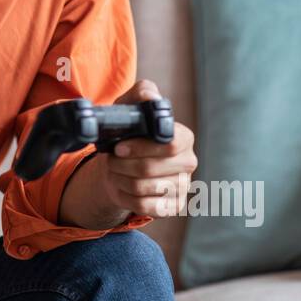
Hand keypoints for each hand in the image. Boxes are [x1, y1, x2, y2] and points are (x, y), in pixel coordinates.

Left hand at [99, 79, 196, 217]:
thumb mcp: (130, 106)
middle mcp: (189, 163)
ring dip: (120, 179)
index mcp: (184, 137)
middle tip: (111, 159)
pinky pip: (145, 207)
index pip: (170, 144)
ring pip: (143, 189)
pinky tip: (121, 186)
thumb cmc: (128, 131)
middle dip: (122, 165)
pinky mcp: (173, 207)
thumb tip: (152, 99)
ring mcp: (183, 187)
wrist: (121, 163)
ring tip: (114, 170)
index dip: (140, 147)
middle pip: (150, 169)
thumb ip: (143, 93)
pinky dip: (125, 197)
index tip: (119, 147)